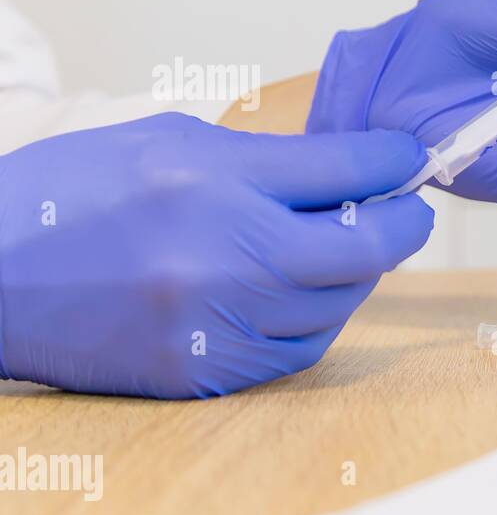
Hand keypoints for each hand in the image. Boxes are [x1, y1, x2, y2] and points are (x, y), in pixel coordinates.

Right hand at [0, 113, 433, 397]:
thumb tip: (344, 169)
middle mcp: (226, 254)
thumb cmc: (70, 197)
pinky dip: (315, 318)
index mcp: (214, 179)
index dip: (395, 161)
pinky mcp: (206, 373)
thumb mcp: (165, 141)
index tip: (408, 159)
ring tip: (342, 248)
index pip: (349, 169)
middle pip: (367, 245)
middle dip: (402, 222)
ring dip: (357, 273)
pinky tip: (300, 293)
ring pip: (341, 303)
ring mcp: (218, 323)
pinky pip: (299, 349)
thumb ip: (263, 159)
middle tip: (407, 209)